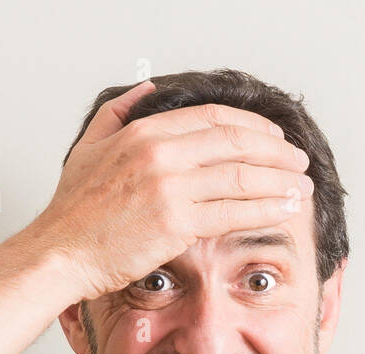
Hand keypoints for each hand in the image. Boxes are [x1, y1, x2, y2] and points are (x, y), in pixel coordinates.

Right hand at [30, 80, 312, 299]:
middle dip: (276, 151)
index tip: (274, 136)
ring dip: (279, 181)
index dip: (252, 126)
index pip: (214, 119)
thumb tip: (147, 89)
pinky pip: (234, 212)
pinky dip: (266, 209)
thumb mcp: (90, 146)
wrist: (62, 252)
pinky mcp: (177, 224)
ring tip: (302, 187)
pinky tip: (284, 210)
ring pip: (241, 176)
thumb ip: (119, 113)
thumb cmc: (75, 210)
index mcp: (144, 133)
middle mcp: (160, 154)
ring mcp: (170, 188)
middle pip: (236, 143)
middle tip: (299, 161)